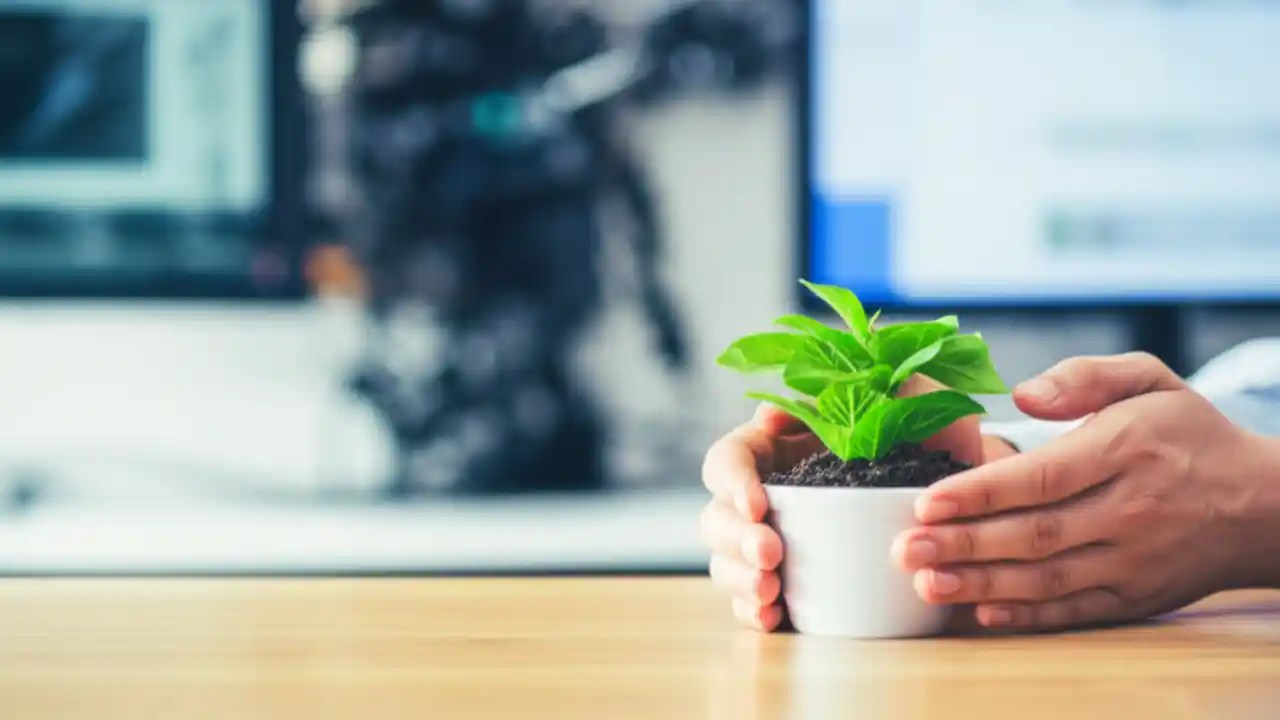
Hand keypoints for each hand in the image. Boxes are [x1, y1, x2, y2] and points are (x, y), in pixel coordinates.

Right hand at [700, 377, 1016, 630]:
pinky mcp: (793, 583)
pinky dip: (754, 611)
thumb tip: (788, 410)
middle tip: (771, 556)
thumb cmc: (934, 436)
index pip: (729, 459)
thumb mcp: (914, 398)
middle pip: (718, 515)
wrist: (971, 496)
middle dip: (736, 538)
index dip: (731, 482)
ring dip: (739, 578)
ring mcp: (776, 541)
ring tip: (769, 593)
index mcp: (777, 446)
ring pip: (727, 561)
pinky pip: (754, 600)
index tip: (760, 505)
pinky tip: (770, 617)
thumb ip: (871, 382)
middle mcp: (768, 494)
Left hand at [894, 352, 1279, 630]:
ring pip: (1048, 578)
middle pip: (1036, 533)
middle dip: (964, 544)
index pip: (1044, 477)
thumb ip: (1085, 376)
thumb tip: (1022, 394)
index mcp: (1126, 450)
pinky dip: (1027, 617)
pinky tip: (980, 613)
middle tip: (906, 548)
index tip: (929, 500)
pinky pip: (1075, 611)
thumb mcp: (1150, 380)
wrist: (1263, 505)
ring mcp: (1134, 560)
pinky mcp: (1136, 597)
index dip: (982, 492)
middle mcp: (1130, 510)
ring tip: (926, 583)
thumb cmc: (1188, 434)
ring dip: (982, 585)